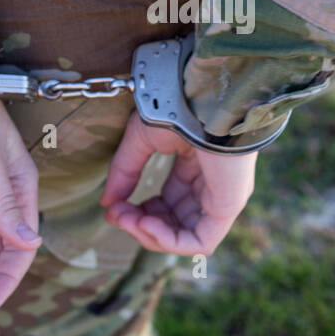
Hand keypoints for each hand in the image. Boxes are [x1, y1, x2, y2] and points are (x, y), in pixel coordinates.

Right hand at [99, 113, 257, 255]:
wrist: (203, 93)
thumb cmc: (179, 105)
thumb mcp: (142, 139)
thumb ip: (125, 172)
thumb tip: (106, 204)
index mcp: (198, 167)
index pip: (169, 203)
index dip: (139, 211)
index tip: (112, 208)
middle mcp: (214, 186)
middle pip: (175, 222)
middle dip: (141, 224)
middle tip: (117, 215)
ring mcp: (224, 198)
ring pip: (187, 237)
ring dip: (150, 235)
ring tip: (128, 220)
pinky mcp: (229, 206)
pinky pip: (200, 242)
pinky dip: (168, 241)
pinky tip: (145, 225)